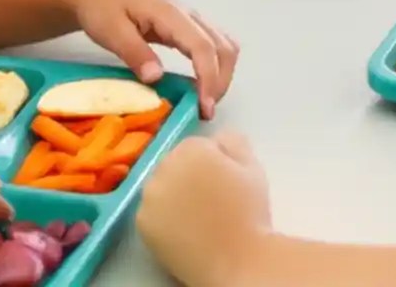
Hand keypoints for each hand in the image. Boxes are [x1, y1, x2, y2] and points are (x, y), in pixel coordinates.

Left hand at [73, 0, 237, 118]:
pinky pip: (214, 45)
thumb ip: (134, 53)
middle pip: (223, 48)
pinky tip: (200, 85)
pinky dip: (215, 67)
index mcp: (170, 14)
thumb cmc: (101, 9)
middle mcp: (188, 14)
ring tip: (204, 101)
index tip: (204, 107)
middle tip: (205, 111)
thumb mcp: (110, 31)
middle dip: (220, 82)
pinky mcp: (187, 26)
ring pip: (224, 46)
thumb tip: (156, 78)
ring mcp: (190, 19)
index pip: (203, 46)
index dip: (209, 78)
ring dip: (221, 75)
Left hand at [137, 132, 271, 286]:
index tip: (225, 182)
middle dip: (190, 176)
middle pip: (176, 164)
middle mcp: (164, 166)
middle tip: (211, 199)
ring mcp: (150, 195)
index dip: (213, 163)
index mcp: (191, 149)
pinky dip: (164, 217)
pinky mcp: (143, 222)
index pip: (197, 147)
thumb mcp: (253, 167)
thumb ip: (234, 142)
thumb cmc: (249, 212)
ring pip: (162, 187)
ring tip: (197, 216)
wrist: (237, 259)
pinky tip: (184, 229)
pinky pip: (153, 211)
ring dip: (174, 194)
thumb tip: (220, 137)